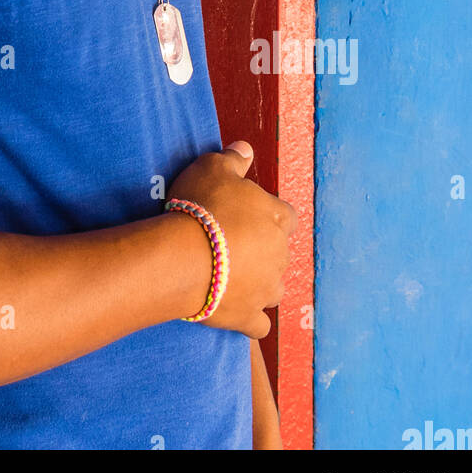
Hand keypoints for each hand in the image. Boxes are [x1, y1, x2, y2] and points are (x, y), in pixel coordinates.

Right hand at [167, 140, 294, 338]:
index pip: (286, 215)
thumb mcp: (213, 167)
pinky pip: (258, 324)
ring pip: (272, 287)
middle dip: (260, 248)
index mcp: (277, 218)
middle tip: (228, 241)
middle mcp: (280, 255)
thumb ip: (233, 158)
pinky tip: (236, 311)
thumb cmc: (200, 206)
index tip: (245, 213)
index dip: (267, 214)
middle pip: (278, 251)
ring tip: (231, 275)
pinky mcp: (249, 317)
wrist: (184, 257)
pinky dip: (251, 319)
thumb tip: (246, 148)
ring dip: (258, 282)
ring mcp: (266, 289)